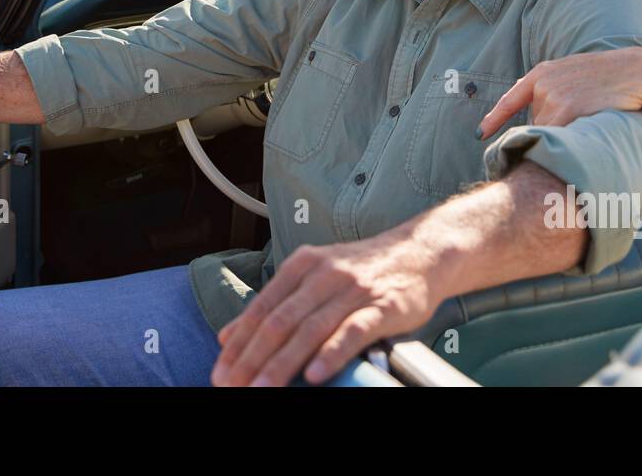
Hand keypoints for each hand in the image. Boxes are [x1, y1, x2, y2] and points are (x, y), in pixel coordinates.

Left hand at [210, 233, 440, 385]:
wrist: (420, 252)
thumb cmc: (363, 270)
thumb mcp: (314, 276)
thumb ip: (274, 304)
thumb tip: (228, 335)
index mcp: (303, 265)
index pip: (261, 308)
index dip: (238, 344)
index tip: (220, 373)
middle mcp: (324, 274)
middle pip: (280, 321)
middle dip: (252, 358)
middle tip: (233, 387)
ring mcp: (354, 290)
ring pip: (311, 328)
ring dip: (283, 362)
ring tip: (263, 389)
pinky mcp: (383, 306)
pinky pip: (353, 331)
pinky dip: (331, 353)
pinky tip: (313, 374)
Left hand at [477, 47, 641, 138]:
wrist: (637, 72)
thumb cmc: (608, 76)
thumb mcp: (574, 73)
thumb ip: (553, 88)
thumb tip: (538, 119)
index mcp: (542, 74)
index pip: (511, 99)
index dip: (494, 119)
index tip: (480, 135)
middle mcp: (542, 84)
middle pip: (536, 122)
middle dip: (553, 128)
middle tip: (582, 117)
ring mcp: (553, 96)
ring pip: (548, 132)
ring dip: (563, 135)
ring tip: (590, 118)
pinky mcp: (567, 110)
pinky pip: (558, 137)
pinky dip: (568, 142)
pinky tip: (587, 130)